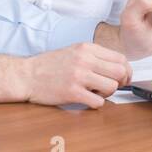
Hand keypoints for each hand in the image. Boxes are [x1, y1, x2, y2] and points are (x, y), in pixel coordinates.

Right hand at [0, 42, 131, 109]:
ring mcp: (78, 76)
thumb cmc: (49, 65)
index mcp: (87, 48)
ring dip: (107, 94)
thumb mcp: (74, 51)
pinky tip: (86, 99)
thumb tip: (118, 67)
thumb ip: (94, 57)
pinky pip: (98, 102)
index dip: (126, 71)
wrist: (26, 75)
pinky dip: (96, 103)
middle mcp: (85, 59)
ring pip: (111, 87)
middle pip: (120, 72)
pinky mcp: (72, 92)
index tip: (123, 78)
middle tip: (110, 87)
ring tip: (95, 93)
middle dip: (120, 83)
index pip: (120, 58)